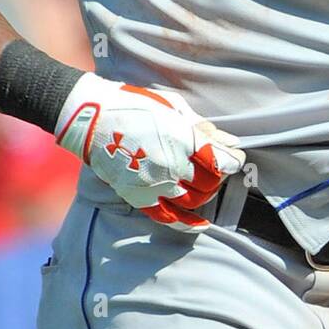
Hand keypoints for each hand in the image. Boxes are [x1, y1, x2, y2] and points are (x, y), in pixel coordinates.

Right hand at [54, 73, 244, 227]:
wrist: (92, 118)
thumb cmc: (134, 106)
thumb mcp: (173, 108)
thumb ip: (200, 127)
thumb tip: (227, 140)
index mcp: (182, 140)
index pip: (221, 161)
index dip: (234, 160)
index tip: (235, 155)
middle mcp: (171, 165)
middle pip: (210, 183)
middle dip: (220, 175)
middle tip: (218, 165)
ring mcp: (154, 183)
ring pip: (194, 200)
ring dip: (206, 193)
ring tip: (206, 182)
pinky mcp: (139, 195)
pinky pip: (168, 216)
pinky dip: (187, 223)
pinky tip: (200, 223)